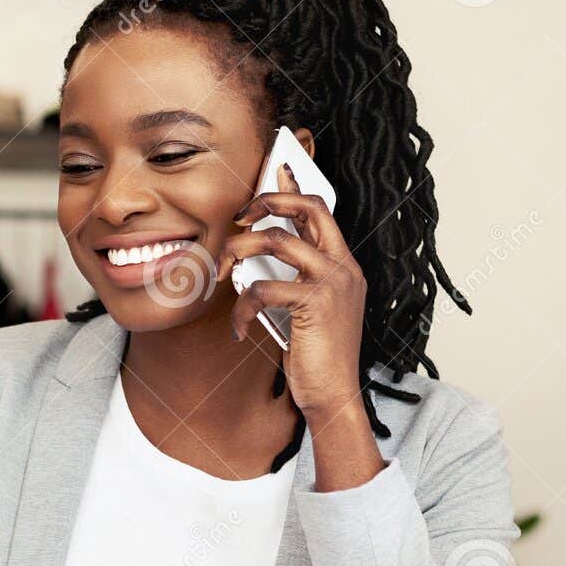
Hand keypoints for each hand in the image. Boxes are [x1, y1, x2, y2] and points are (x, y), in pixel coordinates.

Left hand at [216, 160, 366, 420]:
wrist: (333, 396)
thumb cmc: (315, 356)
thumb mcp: (306, 310)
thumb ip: (293, 280)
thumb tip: (257, 259)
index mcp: (343, 265)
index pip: (320, 211)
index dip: (294, 189)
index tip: (275, 170)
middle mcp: (343, 267)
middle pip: (308, 207)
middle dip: (267, 202)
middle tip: (238, 218)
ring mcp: (333, 282)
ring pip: (276, 240)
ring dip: (238, 252)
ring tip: (221, 274)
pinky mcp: (315, 303)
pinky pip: (263, 288)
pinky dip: (242, 307)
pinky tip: (239, 328)